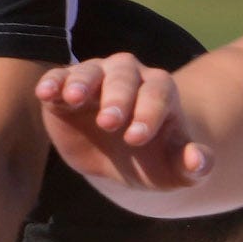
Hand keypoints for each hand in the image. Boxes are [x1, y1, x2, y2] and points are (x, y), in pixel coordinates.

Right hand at [34, 55, 209, 193]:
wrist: (119, 160)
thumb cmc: (152, 160)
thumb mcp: (174, 171)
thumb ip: (192, 166)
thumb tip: (198, 160)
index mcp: (159, 91)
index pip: (158, 92)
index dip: (149, 112)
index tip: (137, 138)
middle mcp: (128, 77)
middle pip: (124, 75)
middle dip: (118, 97)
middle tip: (110, 123)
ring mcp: (95, 79)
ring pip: (90, 71)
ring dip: (82, 82)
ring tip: (73, 99)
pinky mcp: (66, 88)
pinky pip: (59, 77)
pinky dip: (52, 82)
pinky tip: (44, 93)